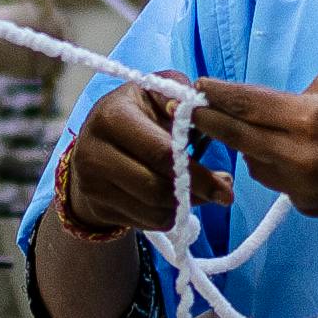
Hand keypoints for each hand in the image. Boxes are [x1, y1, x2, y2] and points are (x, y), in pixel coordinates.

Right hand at [57, 81, 233, 236]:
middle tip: (223, 195)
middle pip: (155, 187)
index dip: (197, 171)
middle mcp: (94, 151)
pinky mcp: (97, 206)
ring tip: (199, 194)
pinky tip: (174, 202)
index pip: (161, 152)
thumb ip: (182, 99)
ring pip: (152, 210)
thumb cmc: (138, 113)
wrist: (97, 143)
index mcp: (112, 116)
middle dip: (195, 194)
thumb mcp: (157, 94)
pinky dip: (167, 216)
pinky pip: (144, 223)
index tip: (226, 182)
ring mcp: (91, 182)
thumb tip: (206, 115)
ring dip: (183, 207)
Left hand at [192, 75, 317, 223]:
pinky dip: (279, 166)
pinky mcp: (304, 205)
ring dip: (249, 146)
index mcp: (306, 118)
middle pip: (236, 136)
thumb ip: (303, 95)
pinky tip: (300, 158)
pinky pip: (278, 181)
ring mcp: (298, 185)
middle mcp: (295, 154)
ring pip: (253, 163)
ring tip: (261, 133)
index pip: (247, 104)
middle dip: (209, 122)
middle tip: (188, 110)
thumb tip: (277, 106)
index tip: (197, 86)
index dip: (218, 94)